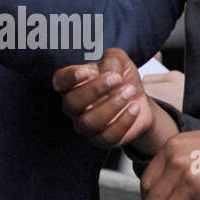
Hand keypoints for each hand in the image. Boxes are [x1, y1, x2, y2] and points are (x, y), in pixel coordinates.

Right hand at [52, 48, 176, 152]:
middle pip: (72, 103)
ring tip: (129, 92)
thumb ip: (111, 59)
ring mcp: (86, 126)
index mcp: (73, 84)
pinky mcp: (102, 140)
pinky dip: (123, 122)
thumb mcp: (119, 60)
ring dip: (111, 106)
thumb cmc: (122, 79)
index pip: (60, 81)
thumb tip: (108, 72)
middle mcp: (74, 107)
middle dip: (95, 89)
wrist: (139, 100)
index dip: (69, 77)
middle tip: (116, 79)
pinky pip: (107, 137)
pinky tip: (135, 107)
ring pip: (88, 122)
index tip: (86, 71)